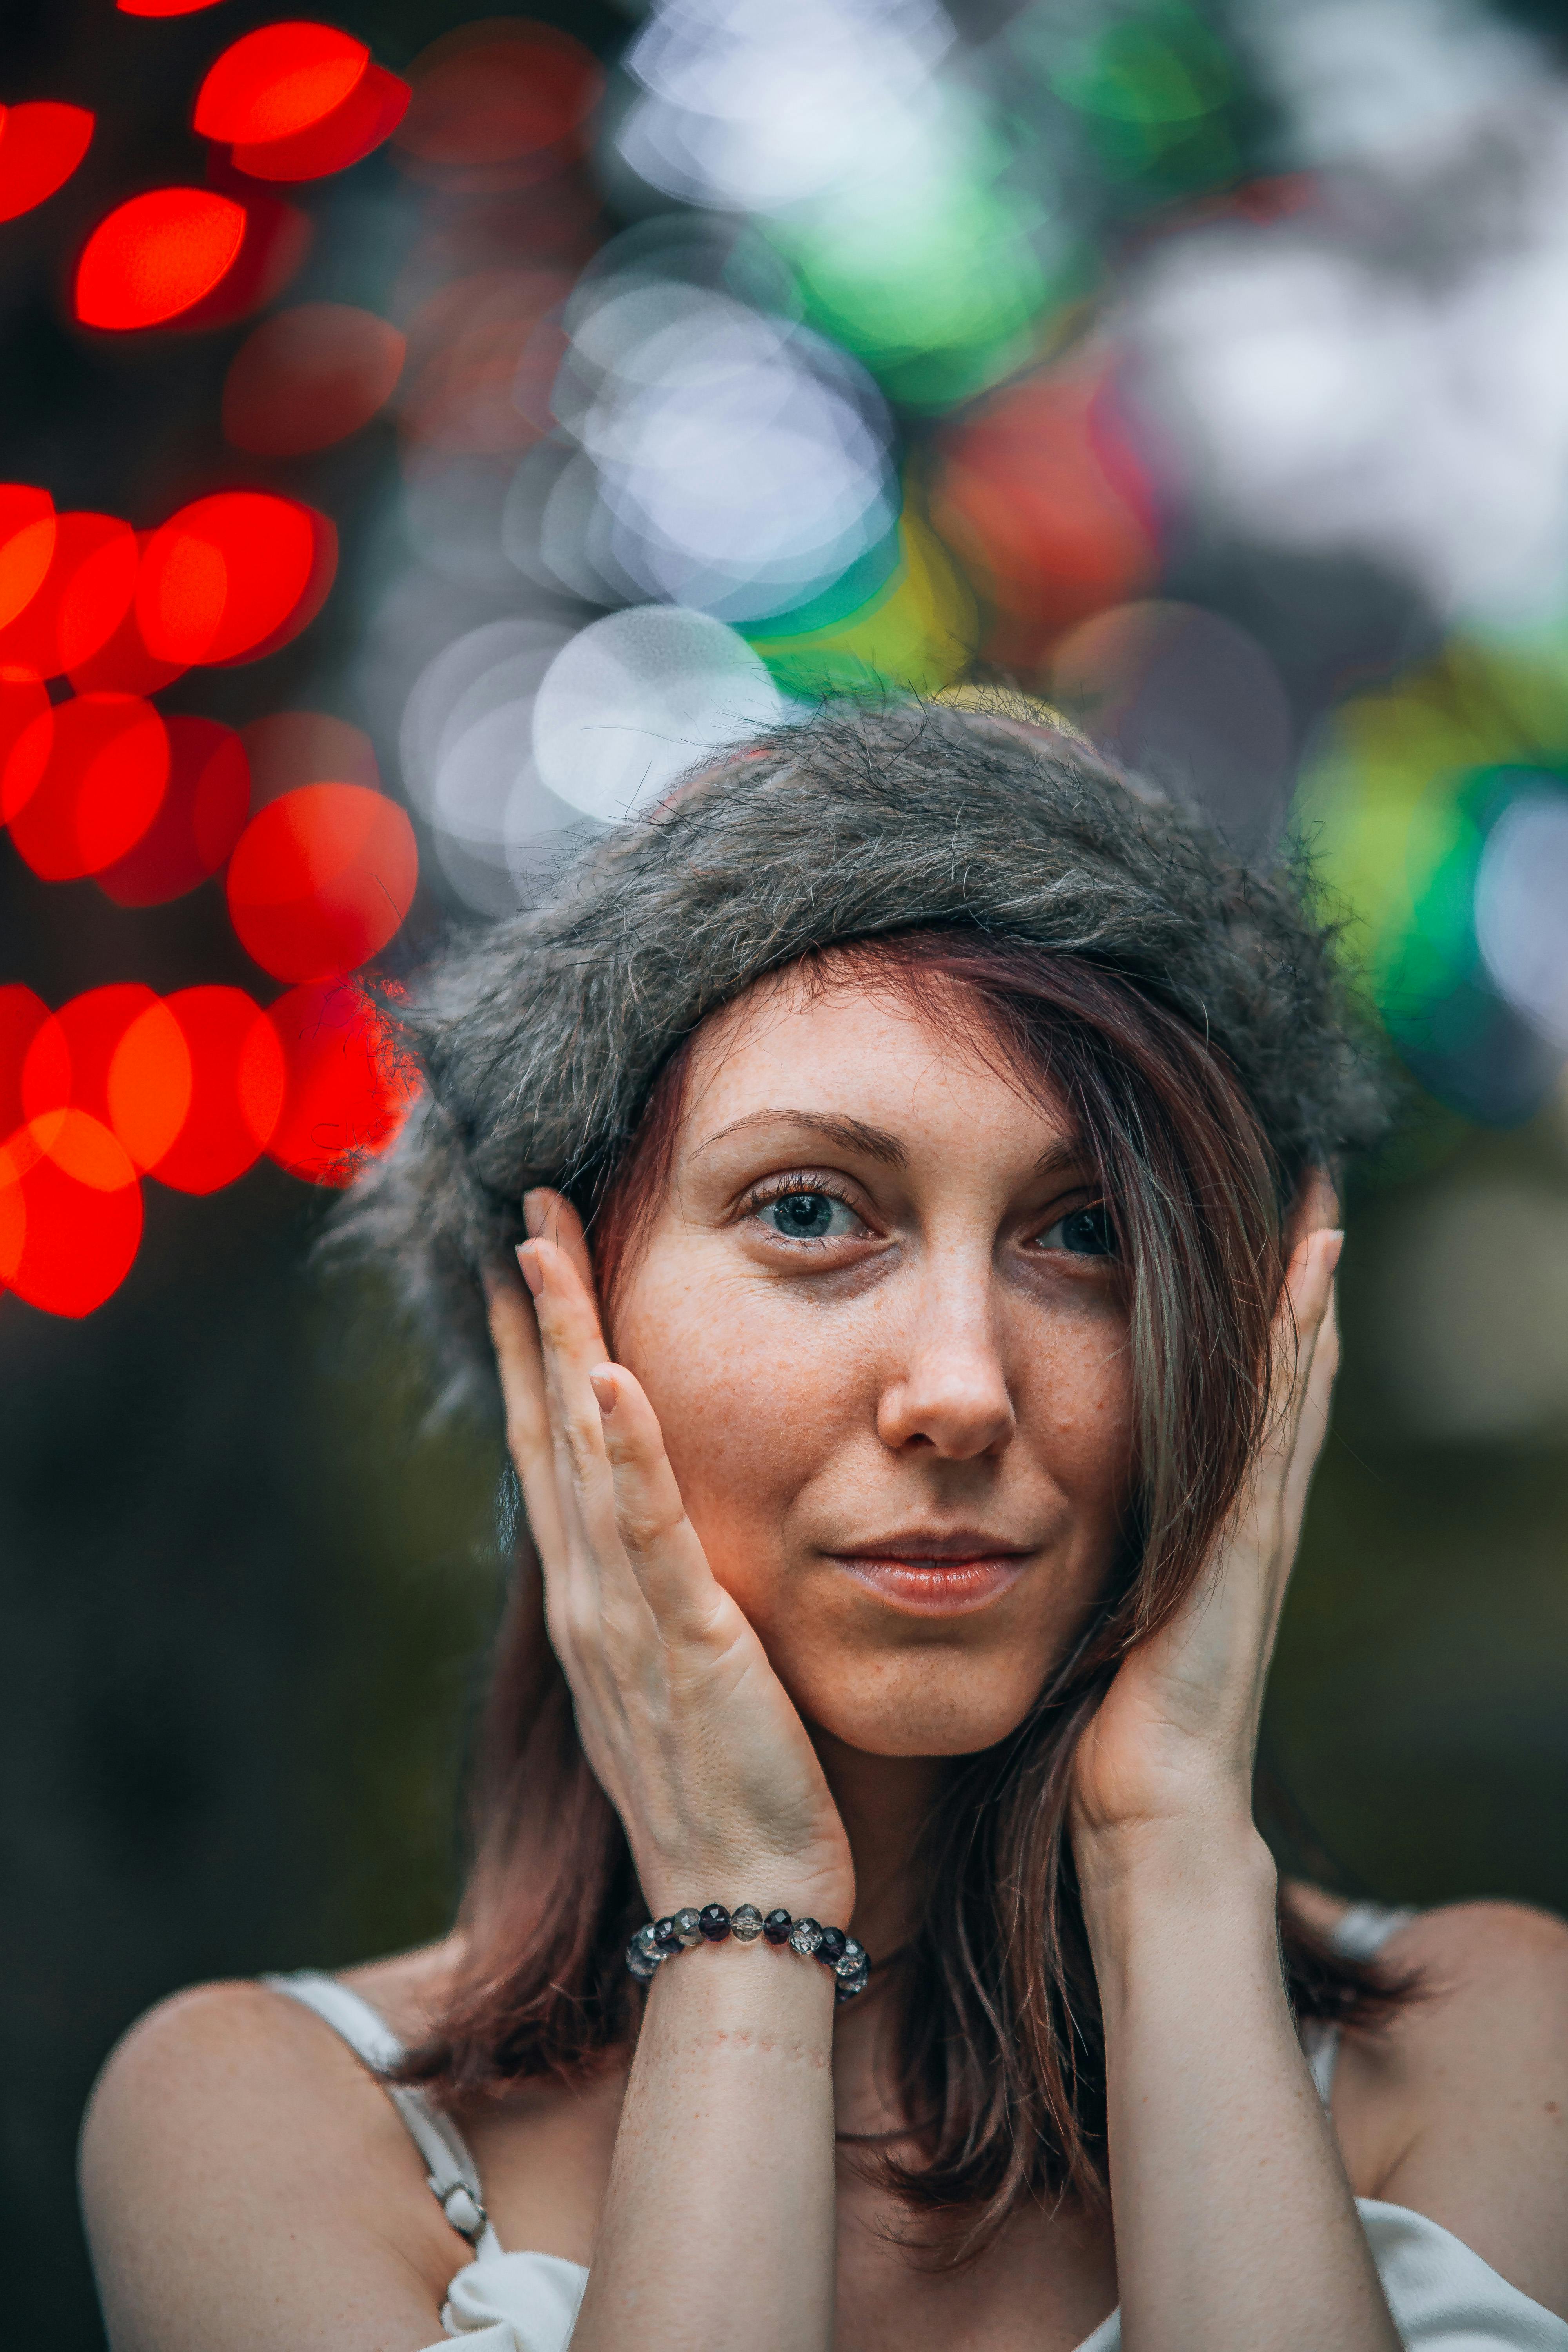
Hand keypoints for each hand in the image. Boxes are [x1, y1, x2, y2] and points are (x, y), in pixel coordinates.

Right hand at [484, 1189, 854, 1926]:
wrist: (743, 1905)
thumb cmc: (733, 1790)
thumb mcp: (688, 1673)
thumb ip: (675, 1597)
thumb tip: (682, 1536)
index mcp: (596, 1599)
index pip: (555, 1447)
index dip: (536, 1349)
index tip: (524, 1260)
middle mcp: (590, 1596)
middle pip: (549, 1425)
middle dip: (534, 1312)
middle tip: (521, 1207)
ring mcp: (626, 1618)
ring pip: (581, 1454)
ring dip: (561, 1342)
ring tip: (542, 1245)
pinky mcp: (685, 1642)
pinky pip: (647, 1532)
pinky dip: (623, 1453)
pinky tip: (606, 1376)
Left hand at [1068, 1178, 1342, 1870]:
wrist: (1149, 1818)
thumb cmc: (1102, 1740)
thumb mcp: (1087, 1628)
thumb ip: (1073, 1576)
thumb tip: (1009, 1531)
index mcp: (1198, 1541)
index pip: (1233, 1416)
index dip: (1256, 1339)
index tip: (1263, 1253)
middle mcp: (1239, 1528)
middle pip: (1280, 1390)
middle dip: (1296, 1300)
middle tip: (1315, 1204)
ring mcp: (1251, 1537)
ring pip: (1286, 1397)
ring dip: (1305, 1309)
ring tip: (1320, 1221)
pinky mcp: (1243, 1550)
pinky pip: (1270, 1434)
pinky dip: (1292, 1362)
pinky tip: (1305, 1295)